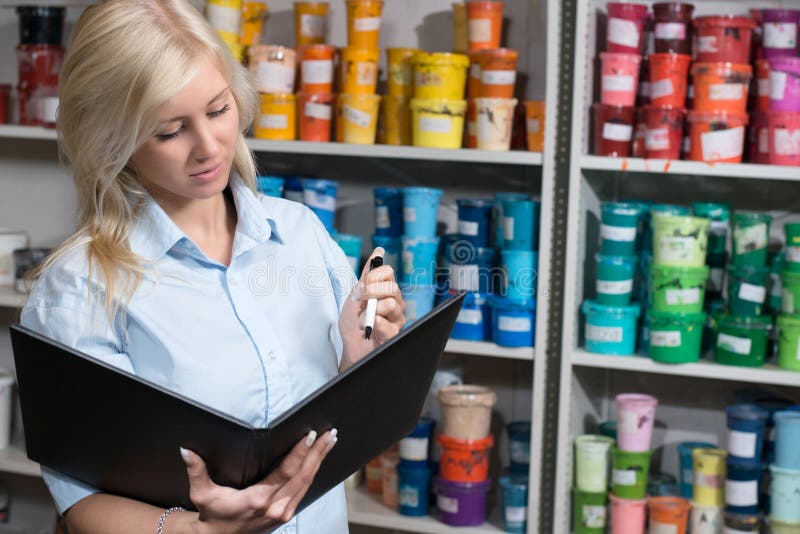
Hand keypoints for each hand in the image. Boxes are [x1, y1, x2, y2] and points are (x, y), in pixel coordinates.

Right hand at [181, 429, 336, 533]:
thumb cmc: (211, 514)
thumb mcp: (201, 494)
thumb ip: (196, 471)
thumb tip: (186, 451)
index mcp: (258, 499)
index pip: (285, 472)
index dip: (299, 453)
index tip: (309, 436)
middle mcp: (275, 507)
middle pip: (303, 476)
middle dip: (318, 454)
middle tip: (329, 434)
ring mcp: (282, 513)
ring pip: (307, 483)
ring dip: (319, 461)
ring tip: (330, 442)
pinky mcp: (285, 514)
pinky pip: (304, 490)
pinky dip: (314, 472)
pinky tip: (319, 459)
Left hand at [339, 247, 405, 367]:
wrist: (350, 348)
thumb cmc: (353, 324)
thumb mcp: (355, 296)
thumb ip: (367, 276)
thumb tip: (378, 252)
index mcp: (385, 291)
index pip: (388, 272)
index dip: (373, 276)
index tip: (361, 287)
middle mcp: (395, 302)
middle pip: (392, 286)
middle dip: (371, 292)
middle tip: (360, 302)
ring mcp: (397, 319)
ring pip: (391, 304)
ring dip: (371, 312)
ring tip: (362, 321)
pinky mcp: (395, 334)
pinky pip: (388, 324)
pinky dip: (374, 324)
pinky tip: (368, 329)